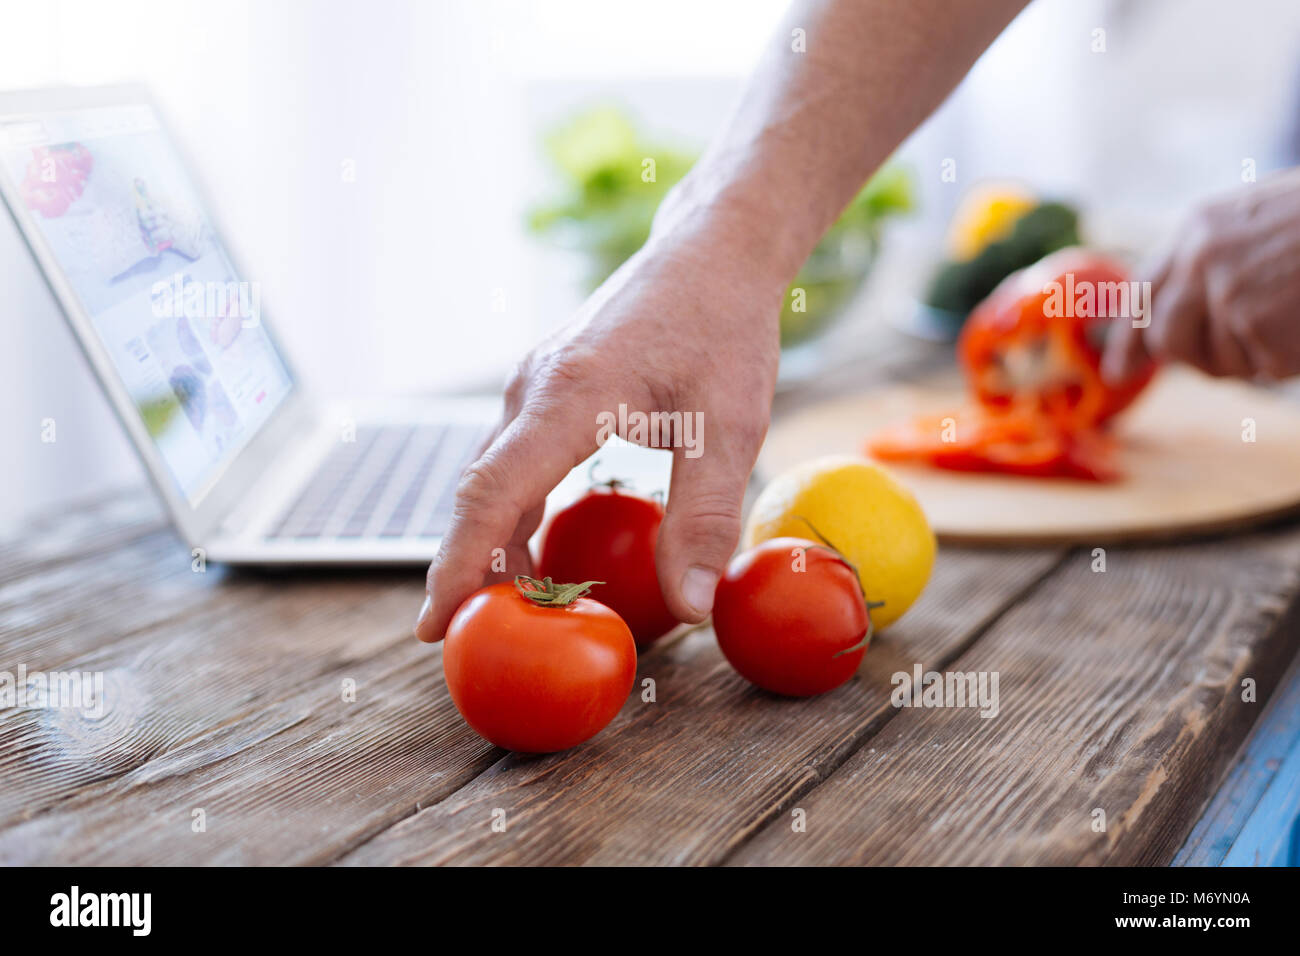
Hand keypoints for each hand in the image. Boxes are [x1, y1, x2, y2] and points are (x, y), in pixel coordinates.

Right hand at [415, 222, 784, 642]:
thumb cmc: (723, 327)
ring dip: (490, 541)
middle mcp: (533, 389)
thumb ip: (703, 516)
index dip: (458, 563)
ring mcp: (535, 384)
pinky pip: (514, 459)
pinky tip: (532, 547)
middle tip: (461, 635)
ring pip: (492, 476)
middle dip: (464, 566)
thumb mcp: (731, 425)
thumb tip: (691, 606)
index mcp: (567, 397)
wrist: (711, 253)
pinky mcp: (549, 386)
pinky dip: (512, 511)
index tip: (432, 622)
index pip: (490, 493)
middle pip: (478, 491)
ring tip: (503, 606)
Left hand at [1104, 167, 1299, 382]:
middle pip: (1166, 337)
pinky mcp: (1258, 324)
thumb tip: (1170, 326)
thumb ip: (1211, 261)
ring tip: (1291, 320)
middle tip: (1226, 361)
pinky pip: (1263, 369)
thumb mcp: (1257, 222)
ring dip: (1250, 359)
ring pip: (1214, 361)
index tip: (1118, 372)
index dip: (1128, 339)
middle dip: (1192, 359)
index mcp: (1197, 226)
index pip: (1143, 292)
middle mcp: (1200, 258)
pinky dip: (1289, 360)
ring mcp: (1228, 292)